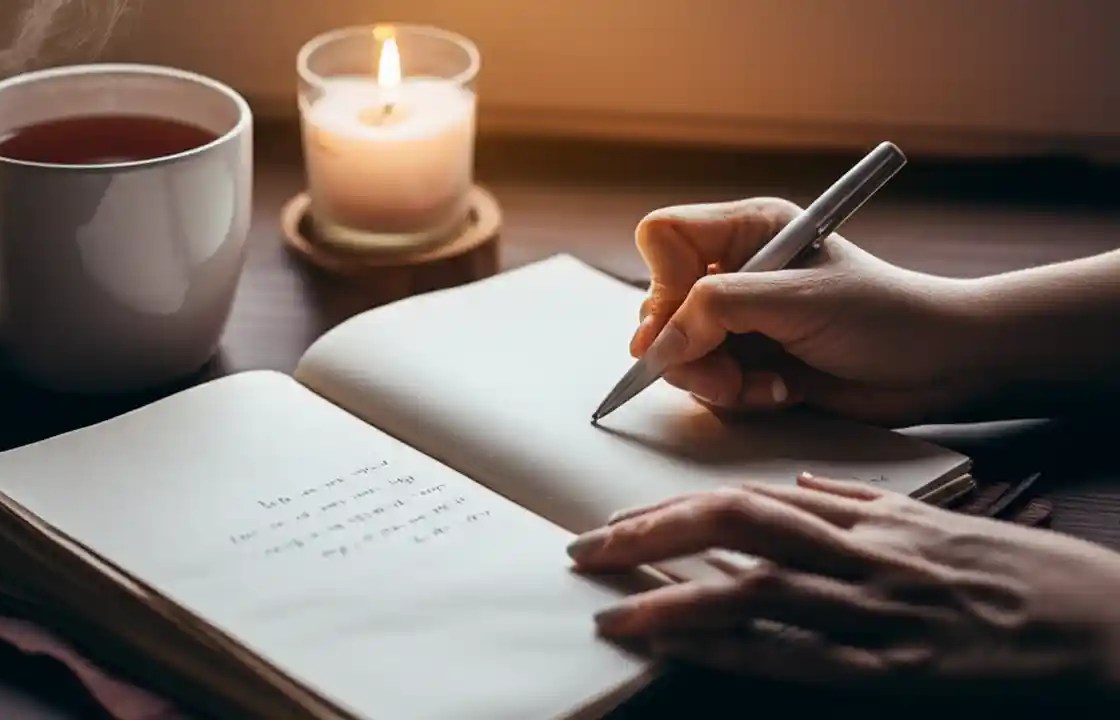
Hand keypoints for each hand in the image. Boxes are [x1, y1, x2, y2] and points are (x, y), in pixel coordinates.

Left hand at [566, 475, 1119, 696]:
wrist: (1100, 624)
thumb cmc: (1018, 573)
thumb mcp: (934, 522)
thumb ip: (862, 501)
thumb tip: (803, 480)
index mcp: (866, 520)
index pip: (749, 499)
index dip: (674, 508)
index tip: (618, 519)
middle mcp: (860, 554)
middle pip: (736, 524)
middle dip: (651, 534)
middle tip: (585, 549)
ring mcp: (875, 610)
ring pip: (754, 588)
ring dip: (671, 597)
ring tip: (610, 608)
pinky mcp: (895, 668)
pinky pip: (796, 655)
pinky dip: (731, 651)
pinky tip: (682, 650)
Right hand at [630, 197, 993, 425]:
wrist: (939, 366)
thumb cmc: (885, 316)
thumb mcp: (798, 300)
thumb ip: (719, 310)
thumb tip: (657, 344)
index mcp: (747, 229)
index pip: (662, 238)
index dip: (664, 282)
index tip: (688, 321)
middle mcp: (736, 269)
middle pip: (659, 304)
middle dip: (688, 349)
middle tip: (727, 374)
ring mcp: (740, 318)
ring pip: (677, 352)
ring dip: (715, 380)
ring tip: (764, 386)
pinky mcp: (749, 360)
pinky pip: (706, 383)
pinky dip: (737, 397)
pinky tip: (781, 392)